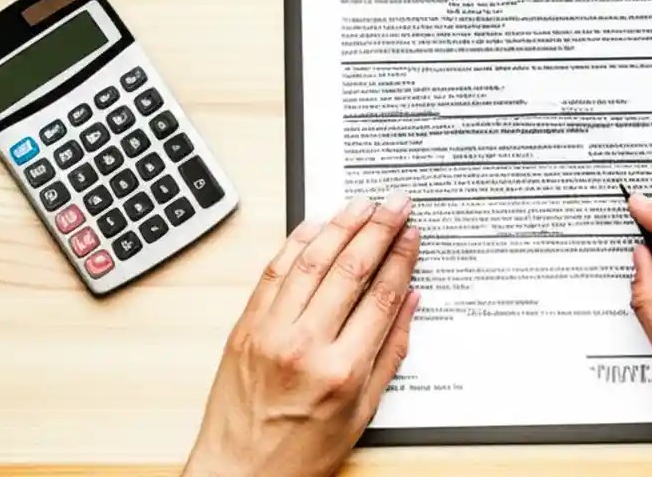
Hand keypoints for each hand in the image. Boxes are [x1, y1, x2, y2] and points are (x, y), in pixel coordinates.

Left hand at [183, 194, 419, 476]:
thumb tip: (410, 302)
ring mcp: (270, 332)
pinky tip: (316, 225)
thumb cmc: (300, 453)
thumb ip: (391, 352)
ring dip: (340, 225)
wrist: (239, 474)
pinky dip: (296, 243)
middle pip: (351, 268)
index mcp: (342, 370)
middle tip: (396, 203)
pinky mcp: (245, 327)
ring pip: (311, 261)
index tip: (412, 234)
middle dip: (378, 228)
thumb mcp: (363, 412)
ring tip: (362, 204)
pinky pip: (273, 273)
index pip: (382, 295)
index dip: (401, 257)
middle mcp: (305, 344)